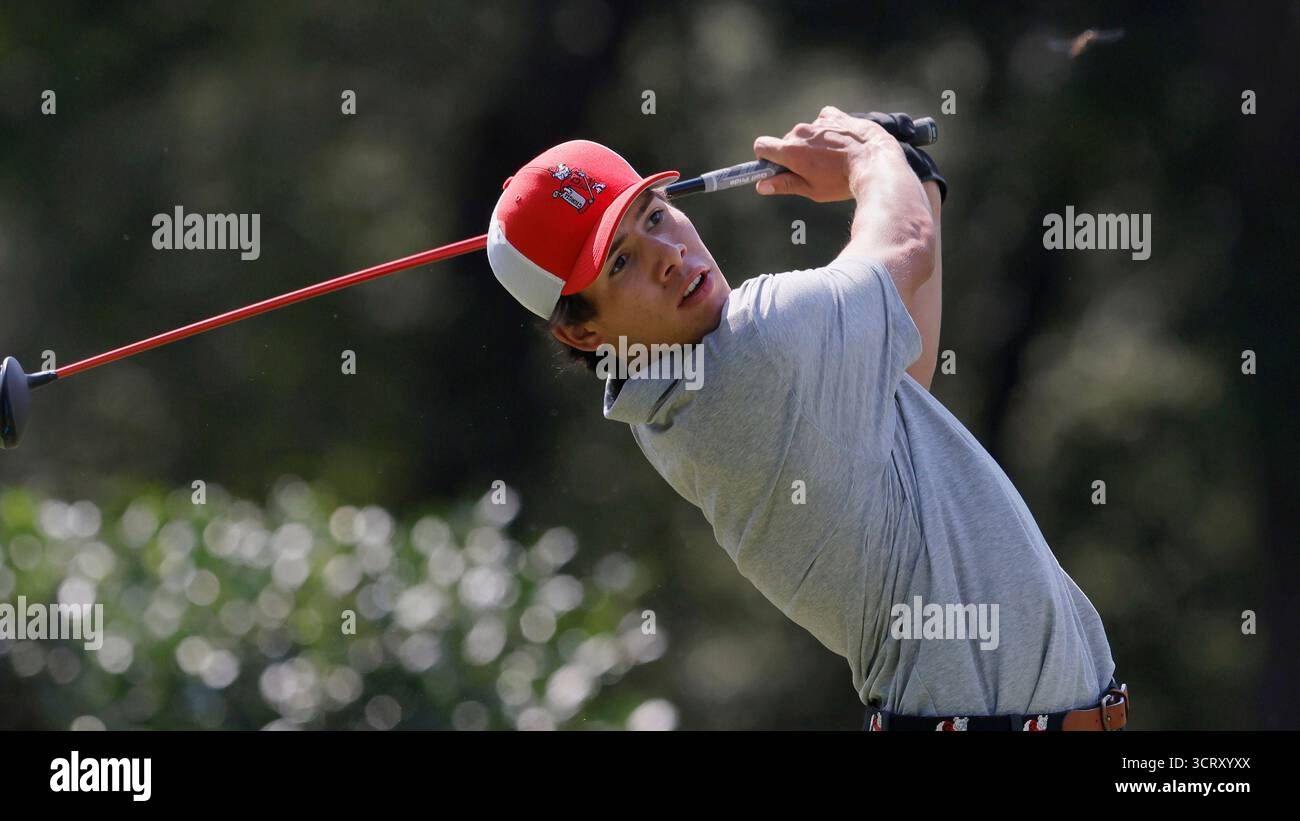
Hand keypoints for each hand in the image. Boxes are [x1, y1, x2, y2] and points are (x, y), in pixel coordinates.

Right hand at [751, 105, 899, 201]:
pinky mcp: (835, 115)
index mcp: (790, 150)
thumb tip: (761, 186)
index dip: (766, 157)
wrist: (875, 162)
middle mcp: (800, 132)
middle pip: (787, 141)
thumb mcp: (811, 189)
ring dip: (813, 143)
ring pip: (807, 133)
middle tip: (812, 170)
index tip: (776, 166)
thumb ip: (784, 184)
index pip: (761, 145)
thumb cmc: (841, 181)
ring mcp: (818, 121)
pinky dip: (829, 130)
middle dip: (794, 154)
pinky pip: (824, 120)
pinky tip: (842, 143)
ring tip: (834, 159)